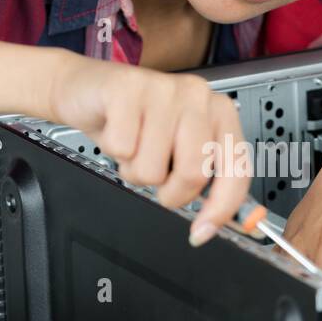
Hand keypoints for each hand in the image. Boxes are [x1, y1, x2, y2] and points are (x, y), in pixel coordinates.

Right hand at [47, 52, 249, 235]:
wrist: (85, 89)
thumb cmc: (134, 122)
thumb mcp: (175, 149)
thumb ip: (202, 178)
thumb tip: (212, 222)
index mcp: (220, 112)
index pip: (236, 169)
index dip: (221, 209)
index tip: (202, 232)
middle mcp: (197, 96)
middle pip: (193, 173)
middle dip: (169, 192)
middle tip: (156, 175)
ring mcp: (163, 89)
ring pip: (152, 167)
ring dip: (134, 169)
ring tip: (132, 145)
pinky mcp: (127, 89)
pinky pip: (122, 149)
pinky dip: (112, 150)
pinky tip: (115, 130)